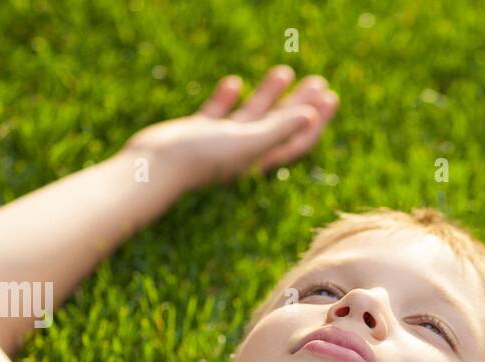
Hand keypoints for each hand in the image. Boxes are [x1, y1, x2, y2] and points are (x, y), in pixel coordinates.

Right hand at [124, 65, 338, 192]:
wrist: (154, 167)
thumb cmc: (202, 157)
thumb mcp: (247, 141)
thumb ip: (279, 129)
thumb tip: (313, 116)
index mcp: (260, 159)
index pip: (297, 139)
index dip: (316, 119)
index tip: (329, 97)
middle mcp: (243, 153)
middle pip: (280, 125)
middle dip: (300, 104)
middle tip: (318, 81)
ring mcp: (220, 143)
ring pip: (252, 116)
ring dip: (270, 95)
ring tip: (285, 71)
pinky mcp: (196, 133)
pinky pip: (218, 114)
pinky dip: (228, 99)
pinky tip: (235, 82)